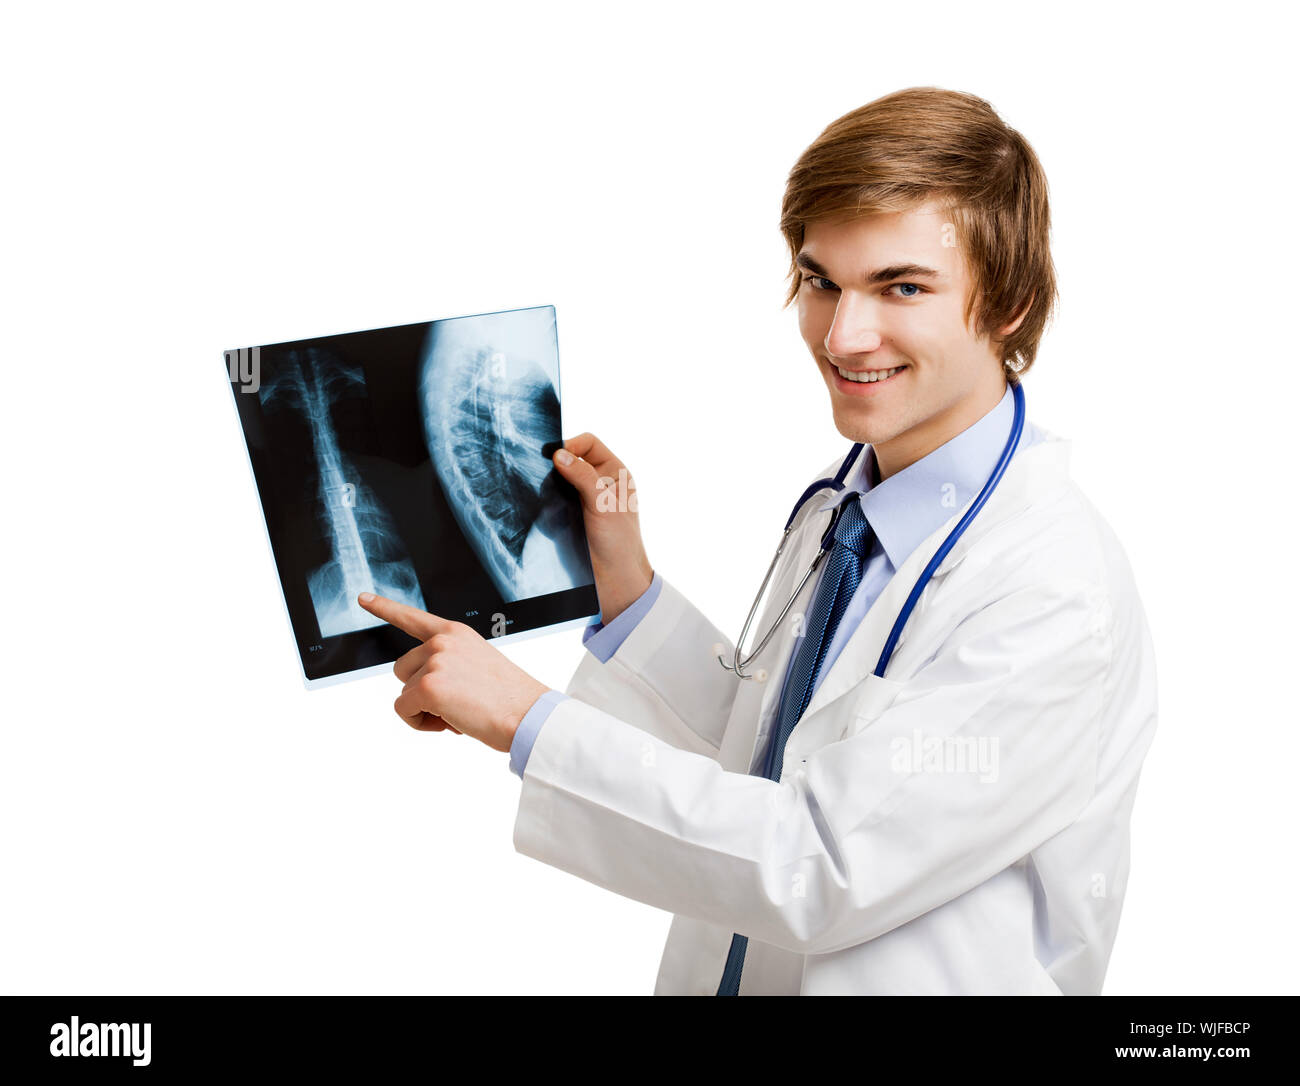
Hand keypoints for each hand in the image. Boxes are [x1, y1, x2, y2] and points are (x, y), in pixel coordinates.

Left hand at [356, 592, 550, 752]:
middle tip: (455, 704)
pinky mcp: (427, 685)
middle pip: (401, 669)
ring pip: (403, 692)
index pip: (413, 617)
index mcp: (456, 633)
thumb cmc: (510, 699)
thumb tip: (422, 686)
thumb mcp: (479, 666)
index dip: (385, 608)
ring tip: (458, 713)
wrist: (528, 714)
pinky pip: (403, 710)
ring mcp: (434, 661)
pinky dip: (420, 723)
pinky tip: (449, 723)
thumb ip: (449, 663)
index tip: (363, 598)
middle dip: (420, 691)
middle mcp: (442, 641)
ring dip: (423, 709)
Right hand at [551, 432, 653, 622]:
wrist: (613, 582)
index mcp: (615, 473)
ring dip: (550, 490)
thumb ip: (582, 476)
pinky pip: (551, 502)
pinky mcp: (569, 517)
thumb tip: (558, 454)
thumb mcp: (603, 504)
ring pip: (557, 481)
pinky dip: (547, 508)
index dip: (571, 445)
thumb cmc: (619, 543)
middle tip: (546, 479)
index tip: (553, 456)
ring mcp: (583, 500)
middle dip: (556, 468)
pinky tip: (551, 521)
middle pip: (570, 460)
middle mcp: (599, 483)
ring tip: (552, 504)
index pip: (588, 444)